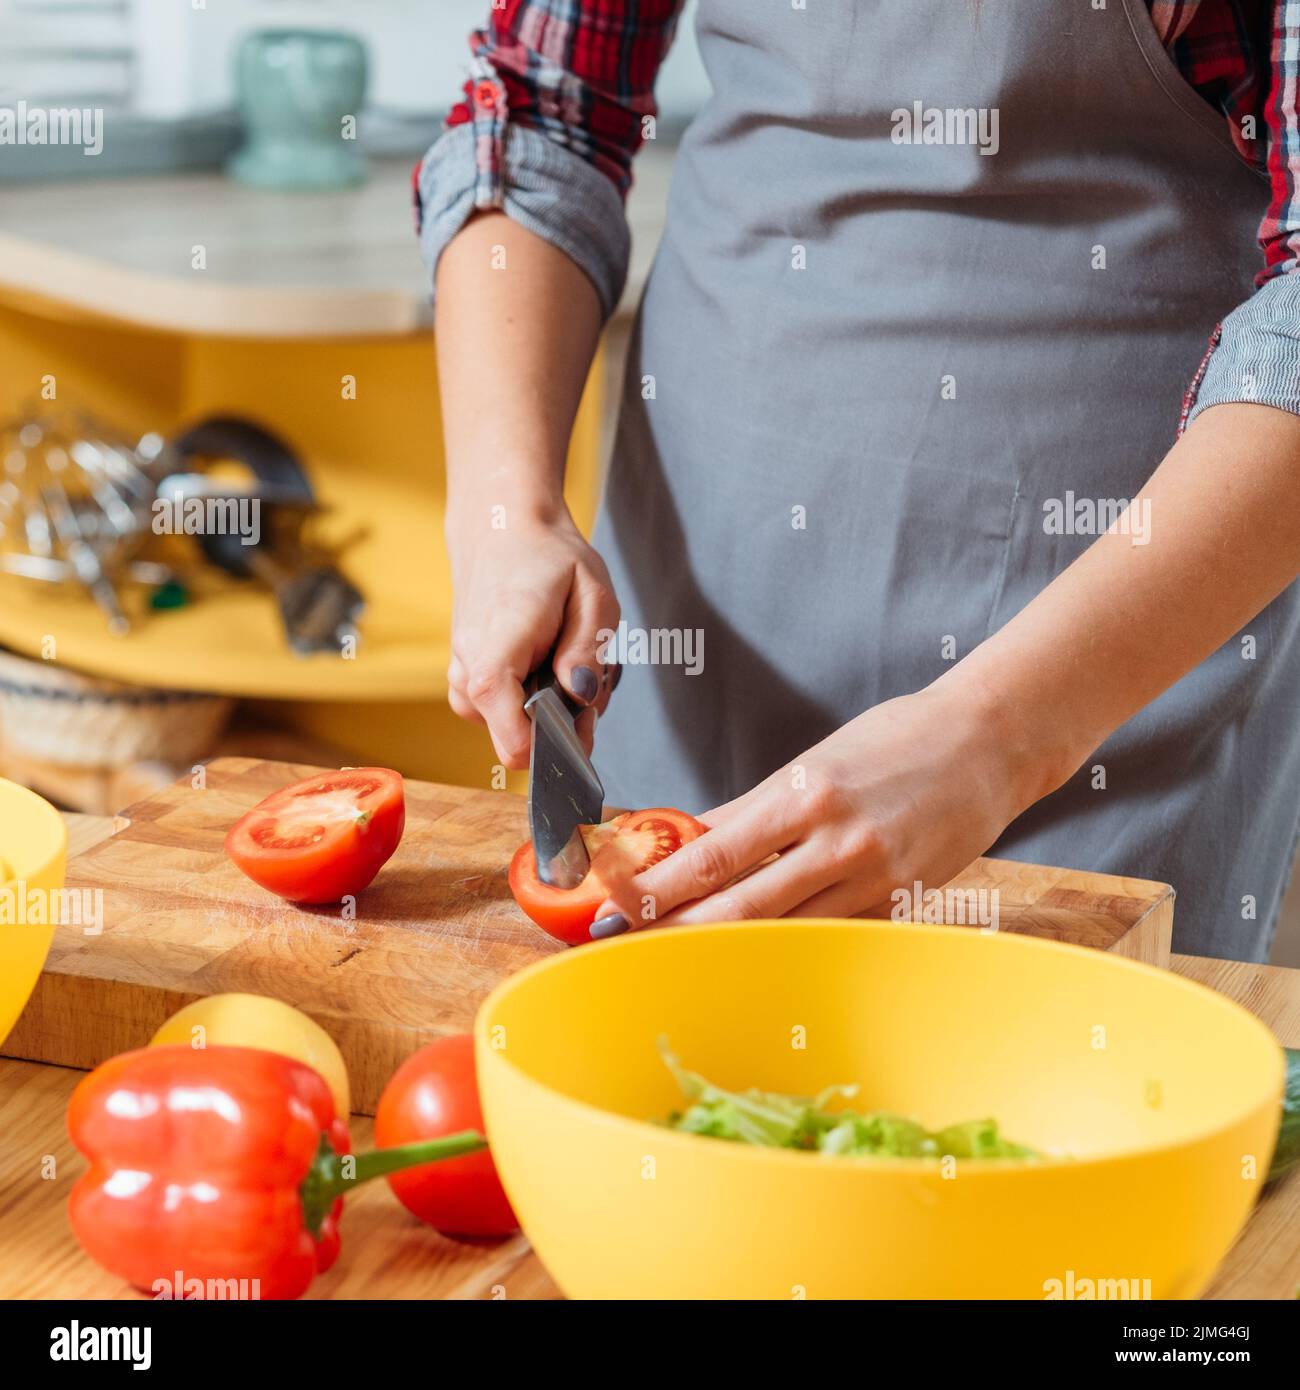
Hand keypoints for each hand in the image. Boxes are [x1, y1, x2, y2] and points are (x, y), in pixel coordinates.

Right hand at [446, 506, 618, 768]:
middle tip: (586, 670)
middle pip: (523, 742)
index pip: (512, 740)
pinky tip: (548, 660)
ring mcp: (462, 682)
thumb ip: (588, 650)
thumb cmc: (547, 557)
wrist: (500, 529)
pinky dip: (536, 696)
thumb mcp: (591, 593)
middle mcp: (468, 676)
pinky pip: (508, 714)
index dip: (557, 744)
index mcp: (495, 654)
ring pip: (518, 730)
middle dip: (565, 720)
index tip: (585, 720)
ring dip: (554, 706)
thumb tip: (582, 697)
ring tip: (566, 655)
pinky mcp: (466, 684)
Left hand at [590, 679, 1052, 934]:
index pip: (714, 854)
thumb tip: (685, 835)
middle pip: (739, 907)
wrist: (990, 744)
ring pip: (783, 932)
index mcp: (807, 795)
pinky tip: (755, 952)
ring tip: (671, 956)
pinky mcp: (899, 906)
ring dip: (724, 946)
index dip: (658, 887)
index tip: (615, 904)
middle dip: (675, 930)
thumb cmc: (897, 740)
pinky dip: (788, 942)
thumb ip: (749, 808)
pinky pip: (831, 933)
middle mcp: (838, 844)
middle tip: (623, 945)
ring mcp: (873, 882)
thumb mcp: (813, 762)